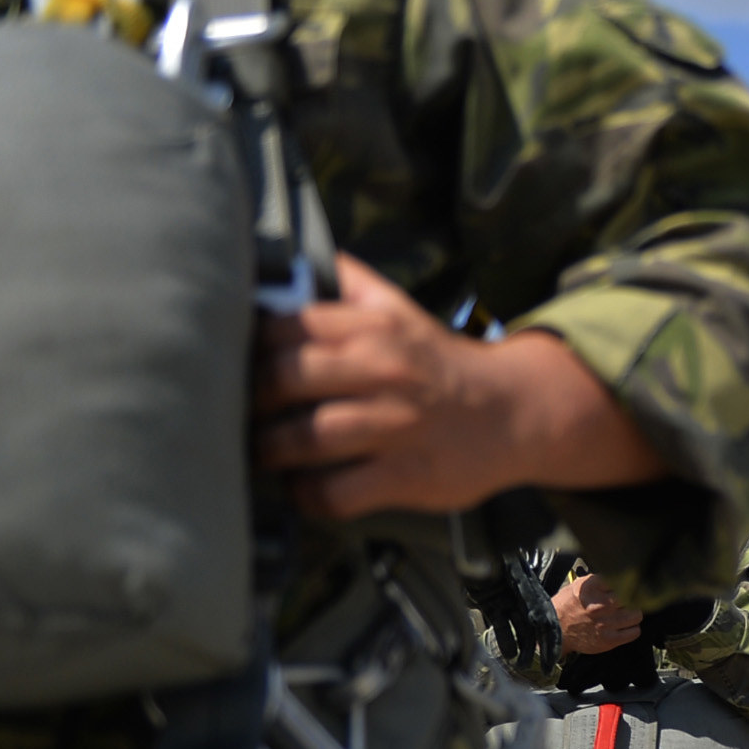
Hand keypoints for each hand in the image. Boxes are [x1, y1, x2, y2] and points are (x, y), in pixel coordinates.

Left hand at [255, 254, 660, 521]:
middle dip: (248, 400)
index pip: (284, 327)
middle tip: (234, 414)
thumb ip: (346, 282)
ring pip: (305, 438)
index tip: (233, 364)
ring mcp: (397, 427)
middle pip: (285, 379)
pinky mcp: (409, 477)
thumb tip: (288, 253)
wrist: (516, 411)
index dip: (246, 347)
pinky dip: (308, 494)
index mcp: (374, 327)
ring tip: (260, 454)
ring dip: (269, 451)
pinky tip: (303, 487)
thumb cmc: (440, 364)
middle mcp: (384, 372)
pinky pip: (337, 492)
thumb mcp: (399, 310)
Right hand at [552, 569, 642, 655]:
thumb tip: (618, 577)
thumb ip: (600, 580)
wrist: (554, 630)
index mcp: (593, 588)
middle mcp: (601, 605)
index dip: (626, 582)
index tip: (628, 584)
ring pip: (637, 614)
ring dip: (633, 613)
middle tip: (626, 601)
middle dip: (631, 597)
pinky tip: (624, 626)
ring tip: (625, 614)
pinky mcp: (610, 640)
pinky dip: (632, 629)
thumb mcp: (579, 585)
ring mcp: (606, 623)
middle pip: (632, 596)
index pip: (621, 579)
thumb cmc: (566, 607)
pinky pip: (635, 632)